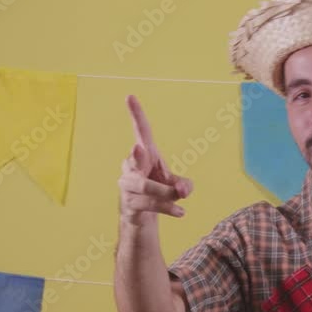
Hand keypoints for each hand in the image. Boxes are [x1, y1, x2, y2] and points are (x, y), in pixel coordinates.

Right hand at [119, 95, 192, 224]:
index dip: (136, 114)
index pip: (140, 131)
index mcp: (145, 154)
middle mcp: (131, 167)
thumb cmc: (158, 190)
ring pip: (144, 186)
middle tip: (140, 149)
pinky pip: (147, 204)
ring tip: (180, 197)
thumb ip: (184, 184)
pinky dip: (167, 208)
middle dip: (138, 157)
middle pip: (136, 160)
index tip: (130, 96)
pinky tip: (181, 212)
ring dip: (164, 193)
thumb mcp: (175, 184)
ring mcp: (127, 185)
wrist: (140, 215)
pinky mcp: (129, 203)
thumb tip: (183, 191)